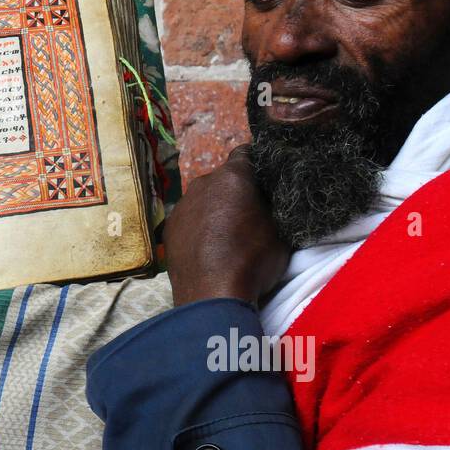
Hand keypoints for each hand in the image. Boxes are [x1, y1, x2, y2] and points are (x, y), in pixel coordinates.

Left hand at [162, 145, 290, 306]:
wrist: (211, 295)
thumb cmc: (252, 260)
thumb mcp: (280, 229)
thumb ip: (272, 205)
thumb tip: (269, 197)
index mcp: (233, 177)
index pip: (247, 154)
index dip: (258, 165)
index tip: (265, 181)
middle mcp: (203, 184)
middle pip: (223, 179)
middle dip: (236, 191)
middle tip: (250, 214)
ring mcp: (182, 206)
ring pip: (203, 199)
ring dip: (215, 210)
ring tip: (227, 237)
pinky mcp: (169, 228)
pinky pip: (189, 219)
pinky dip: (198, 227)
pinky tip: (208, 248)